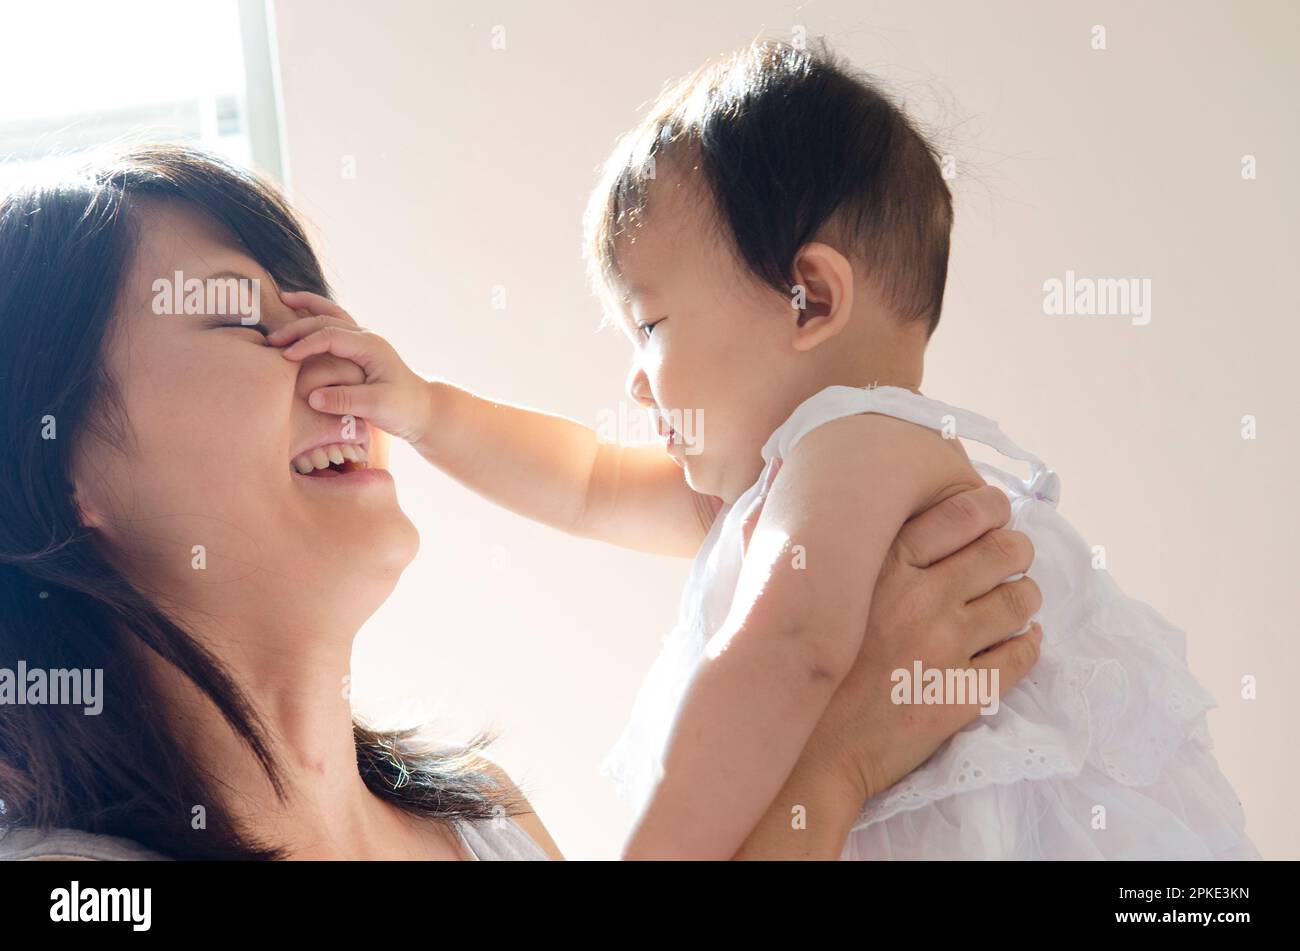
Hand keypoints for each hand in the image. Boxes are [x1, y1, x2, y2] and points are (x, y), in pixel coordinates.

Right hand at [269, 291, 435, 448]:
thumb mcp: (377, 407)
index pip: (330, 336)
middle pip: (327, 321)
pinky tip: (302, 314)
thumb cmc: (403, 408)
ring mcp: (364, 341)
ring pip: (333, 314)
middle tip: (272, 340)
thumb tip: (312, 397)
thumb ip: (346, 400)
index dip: (305, 344)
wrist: (423, 409)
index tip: (284, 357)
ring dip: (308, 306)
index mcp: (370, 347)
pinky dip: (317, 314)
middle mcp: (366, 338)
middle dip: (298, 327)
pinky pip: (335, 324)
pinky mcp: (361, 349)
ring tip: (284, 298)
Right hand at [805, 484, 1041, 804]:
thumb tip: (774, 470)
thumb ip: (784, 529)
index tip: (994, 512)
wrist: (804, 753)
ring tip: (1017, 599)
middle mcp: (922, 598)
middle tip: (1014, 555)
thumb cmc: (787, 668)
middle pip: (1002, 552)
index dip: (990, 508)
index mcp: (882, 564)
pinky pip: (1021, 657)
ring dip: (1025, 595)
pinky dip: (1030, 644)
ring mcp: (947, 647)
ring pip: (1019, 602)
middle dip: (1017, 548)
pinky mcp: (964, 694)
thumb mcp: (777, 586)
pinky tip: (1021, 642)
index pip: (963, 514)